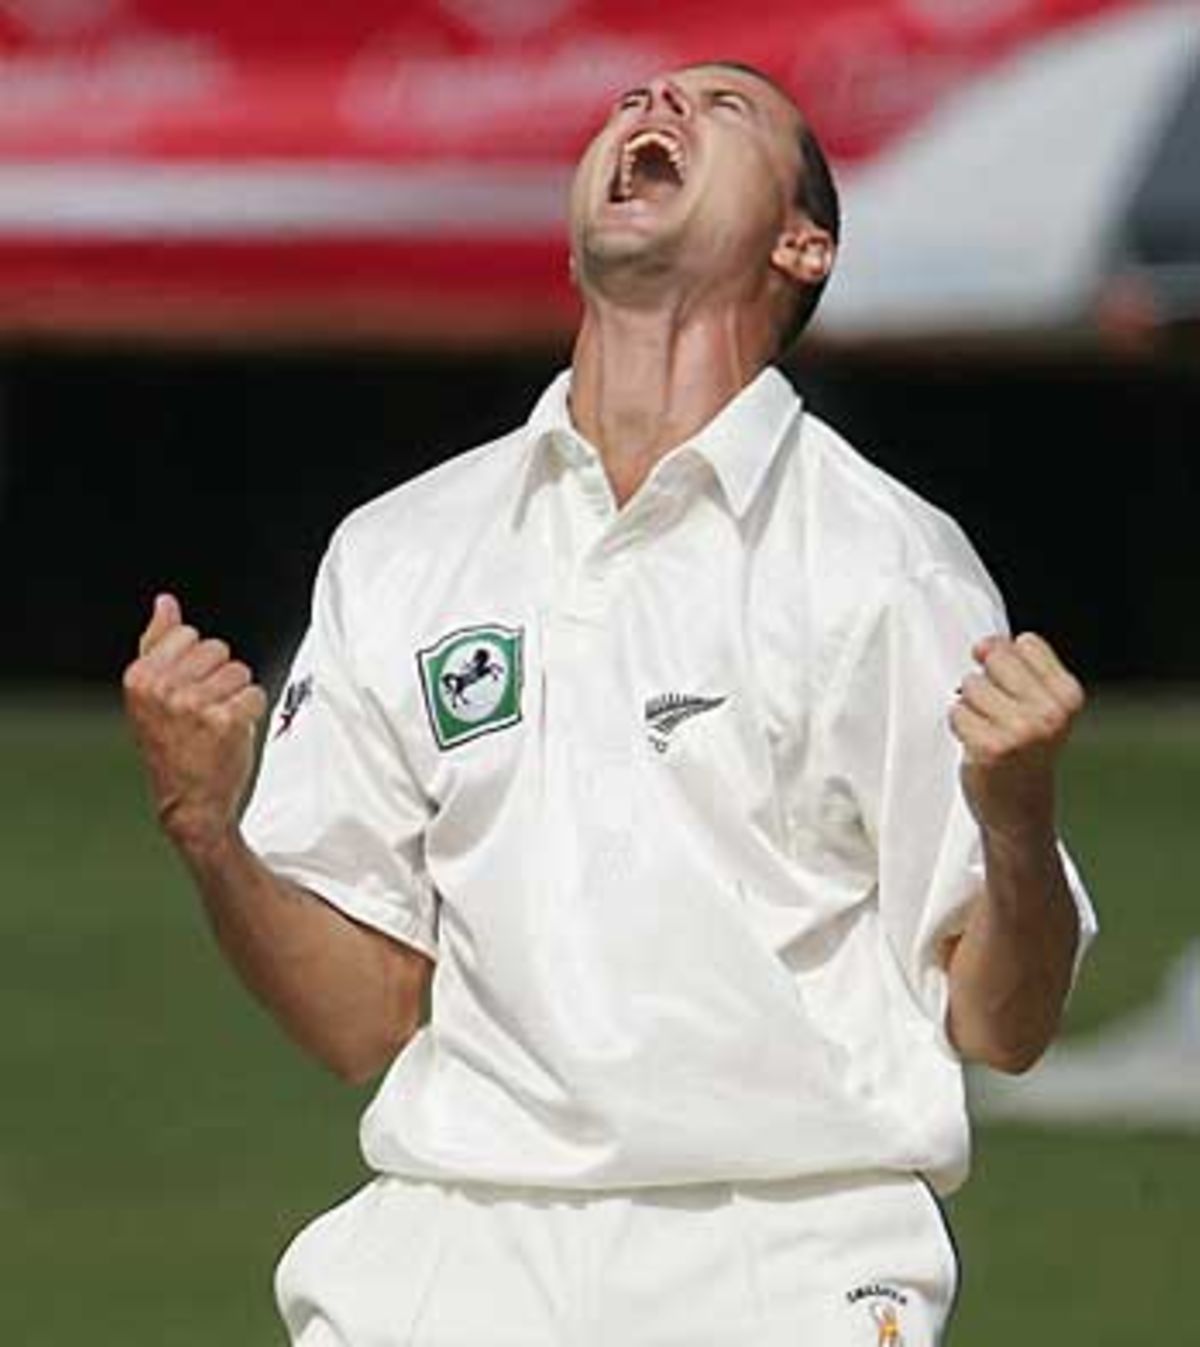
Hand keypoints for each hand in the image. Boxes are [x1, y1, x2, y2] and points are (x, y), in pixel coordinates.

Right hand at [122, 593, 267, 853]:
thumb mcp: (153, 695)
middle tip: (203, 713)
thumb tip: (165, 602)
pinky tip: (233, 732)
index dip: (196, 666)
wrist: (189, 803)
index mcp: (140, 677)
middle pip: (219, 650)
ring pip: (240, 672)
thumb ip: (157, 643)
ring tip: (217, 723)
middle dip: (219, 678)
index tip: (185, 696)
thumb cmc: (173, 746)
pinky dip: (251, 713)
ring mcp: (193, 705)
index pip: (190, 636)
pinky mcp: (224, 721)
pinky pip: (255, 694)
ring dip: (236, 696)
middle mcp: (163, 689)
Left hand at [949, 632, 1084, 844]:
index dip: (1010, 666)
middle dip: (987, 683)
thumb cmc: (1024, 748)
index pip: (1024, 643)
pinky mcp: (990, 748)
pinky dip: (960, 727)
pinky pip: (956, 712)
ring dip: (972, 708)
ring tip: (990, 732)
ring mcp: (1021, 731)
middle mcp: (1050, 713)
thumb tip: (983, 645)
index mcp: (1068, 695)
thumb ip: (1012, 662)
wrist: (1020, 807)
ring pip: (970, 685)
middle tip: (1000, 716)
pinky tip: (978, 746)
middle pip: (995, 658)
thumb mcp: (1035, 700)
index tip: (1018, 697)